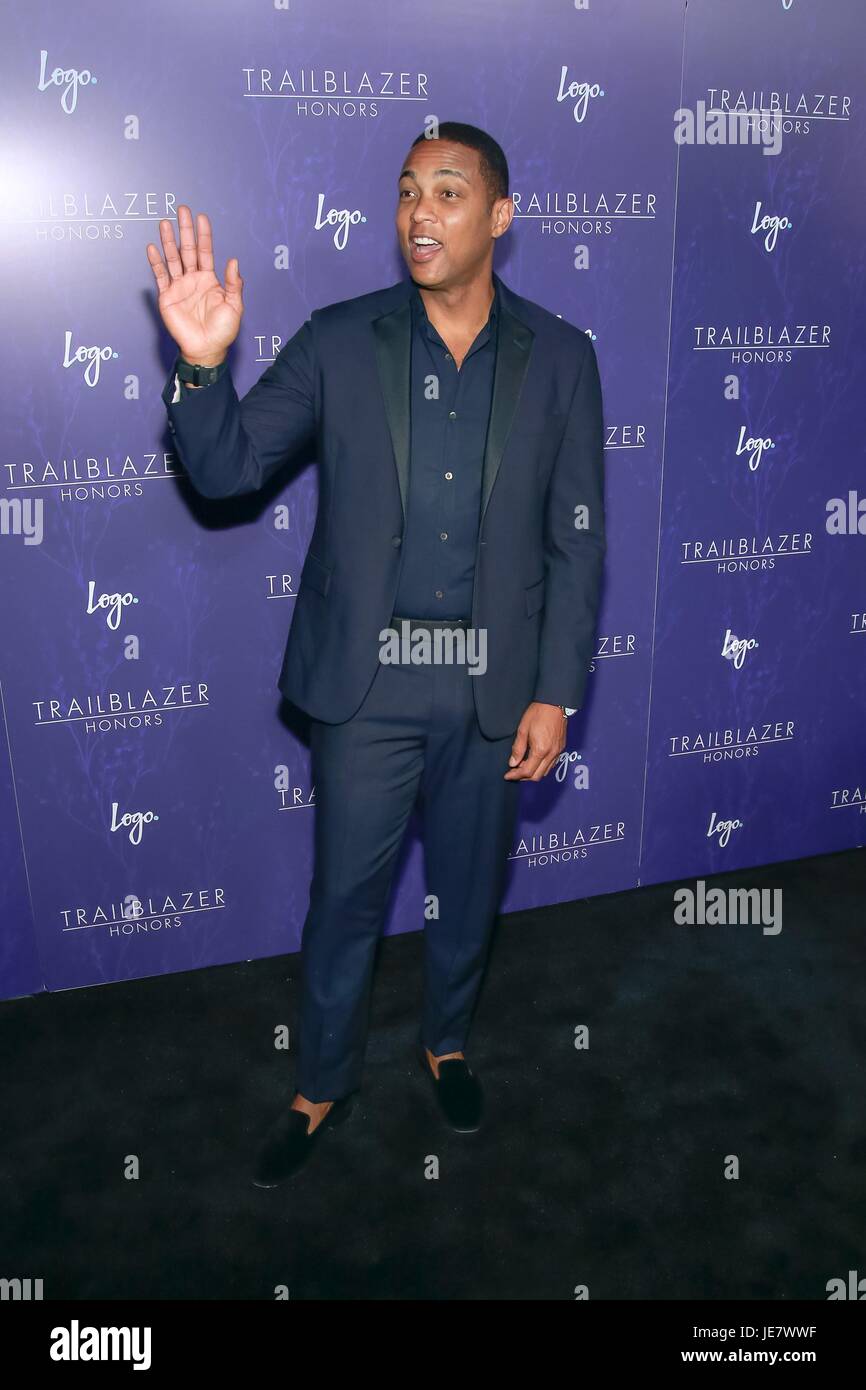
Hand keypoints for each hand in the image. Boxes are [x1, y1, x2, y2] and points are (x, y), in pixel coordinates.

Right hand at [146, 205, 242, 365]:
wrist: (206, 349)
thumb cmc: (222, 330)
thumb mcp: (234, 306)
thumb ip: (233, 284)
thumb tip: (233, 261)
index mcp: (210, 280)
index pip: (205, 252)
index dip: (204, 235)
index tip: (202, 218)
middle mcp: (193, 280)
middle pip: (187, 250)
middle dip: (185, 230)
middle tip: (182, 210)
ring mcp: (179, 287)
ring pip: (172, 259)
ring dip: (168, 241)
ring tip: (164, 223)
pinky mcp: (167, 297)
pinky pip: (160, 277)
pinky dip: (156, 263)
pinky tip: (152, 248)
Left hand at [504, 702, 566, 780]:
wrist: (555, 703)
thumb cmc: (538, 714)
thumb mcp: (523, 730)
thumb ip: (518, 748)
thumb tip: (513, 763)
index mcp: (540, 750)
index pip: (527, 771)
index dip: (516, 776)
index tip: (507, 775)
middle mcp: (551, 754)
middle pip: (537, 776)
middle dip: (524, 777)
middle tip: (513, 772)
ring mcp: (558, 752)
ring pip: (545, 772)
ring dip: (533, 772)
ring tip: (522, 765)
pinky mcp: (561, 748)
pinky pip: (551, 764)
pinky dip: (541, 767)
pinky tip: (534, 760)